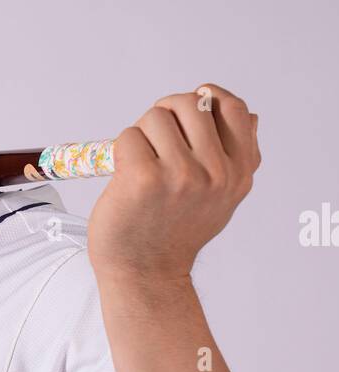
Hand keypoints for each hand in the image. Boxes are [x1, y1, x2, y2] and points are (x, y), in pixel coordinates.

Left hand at [87, 84, 260, 281]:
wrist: (145, 274)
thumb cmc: (175, 232)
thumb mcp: (221, 198)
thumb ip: (236, 157)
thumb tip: (251, 115)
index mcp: (239, 174)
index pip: (236, 109)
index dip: (209, 97)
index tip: (189, 108)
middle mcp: (216, 174)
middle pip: (191, 103)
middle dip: (166, 114)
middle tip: (153, 140)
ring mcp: (181, 176)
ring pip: (156, 117)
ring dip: (141, 134)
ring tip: (140, 163)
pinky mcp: (144, 180)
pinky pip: (128, 137)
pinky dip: (120, 151)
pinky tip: (124, 177)